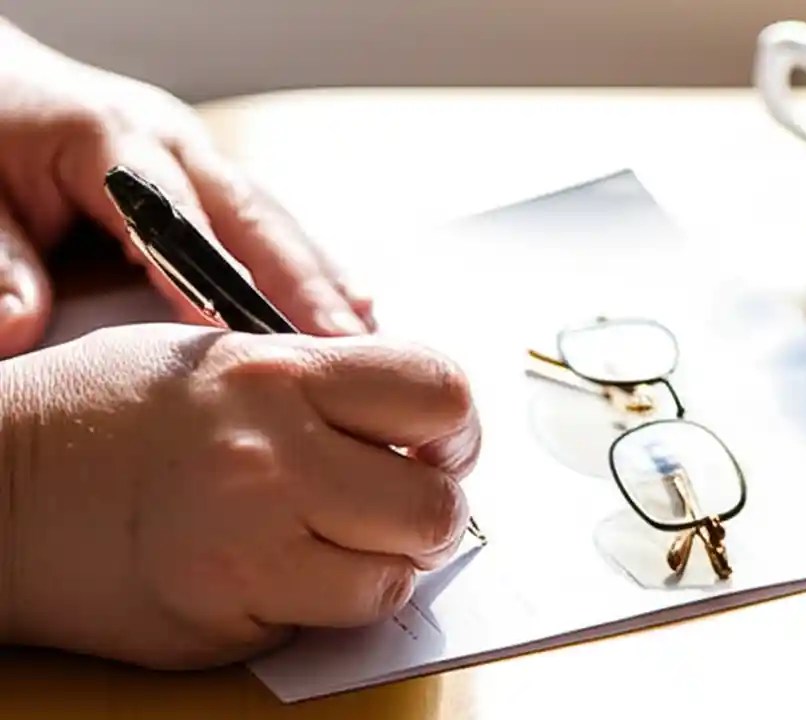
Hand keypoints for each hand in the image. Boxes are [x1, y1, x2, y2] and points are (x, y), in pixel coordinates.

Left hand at [0, 19, 372, 358]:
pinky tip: (350, 301)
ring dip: (322, 275)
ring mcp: (197, 155)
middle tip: (346, 343)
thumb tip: (20, 327)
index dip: (211, 279)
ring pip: (272, 219)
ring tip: (369, 331)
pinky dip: (310, 264)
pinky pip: (267, 223)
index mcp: (112, 138)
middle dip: (303, 282)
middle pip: (250, 217)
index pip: (173, 218)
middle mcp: (171, 142)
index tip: (241, 336)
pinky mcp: (207, 175)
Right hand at [0, 324, 479, 668]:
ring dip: (384, 564)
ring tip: (339, 540)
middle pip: (437, 504)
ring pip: (394, 578)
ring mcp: (250, 545)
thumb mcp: (218, 355)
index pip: (439, 392)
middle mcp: (275, 457)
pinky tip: (285, 570)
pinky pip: (330, 621)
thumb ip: (322, 382)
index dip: (457, 427)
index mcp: (279, 374)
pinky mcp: (226, 615)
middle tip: (399, 502)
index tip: (439, 441)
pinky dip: (328, 603)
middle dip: (434, 509)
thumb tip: (414, 421)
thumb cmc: (103, 412)